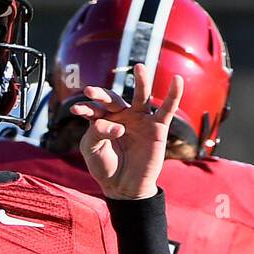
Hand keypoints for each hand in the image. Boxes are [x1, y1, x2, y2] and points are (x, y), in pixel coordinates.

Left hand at [73, 63, 182, 199]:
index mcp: (104, 119)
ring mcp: (140, 120)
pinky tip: (177, 80)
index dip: (86, 108)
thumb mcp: (93, 150)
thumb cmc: (105, 167)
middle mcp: (122, 115)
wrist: (123, 187)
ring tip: (139, 67)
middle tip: (90, 91)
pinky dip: (174, 95)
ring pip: (141, 96)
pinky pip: (167, 110)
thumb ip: (98, 133)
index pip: (95, 107)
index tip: (76, 111)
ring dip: (141, 81)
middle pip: (114, 99)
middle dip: (102, 95)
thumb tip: (118, 126)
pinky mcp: (157, 128)